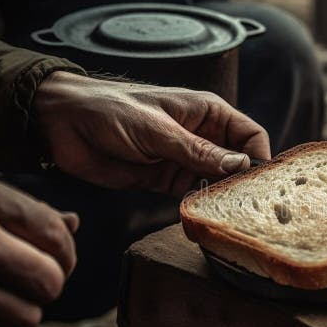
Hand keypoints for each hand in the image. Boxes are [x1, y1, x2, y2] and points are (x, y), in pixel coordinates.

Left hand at [34, 71, 270, 195]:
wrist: (63, 125)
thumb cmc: (111, 110)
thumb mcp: (158, 130)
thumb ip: (198, 151)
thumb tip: (240, 165)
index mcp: (207, 112)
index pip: (249, 134)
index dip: (260, 157)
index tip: (263, 183)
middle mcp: (201, 136)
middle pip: (238, 162)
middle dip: (245, 182)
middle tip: (251, 207)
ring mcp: (184, 160)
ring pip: (217, 182)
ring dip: (222, 197)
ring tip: (228, 216)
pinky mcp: (165, 180)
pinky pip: (192, 195)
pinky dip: (198, 206)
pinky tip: (202, 216)